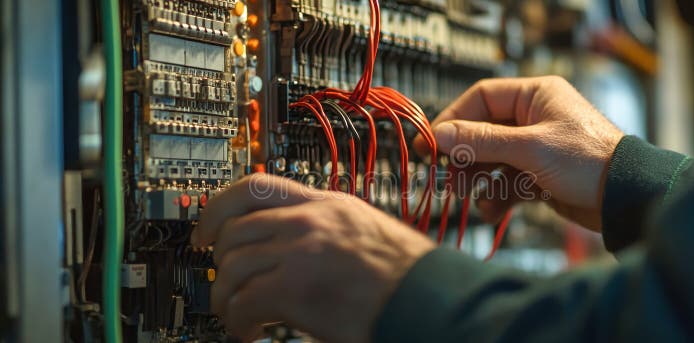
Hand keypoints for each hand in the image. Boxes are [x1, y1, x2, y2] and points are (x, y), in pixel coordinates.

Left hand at [192, 174, 434, 341]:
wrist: (430, 299)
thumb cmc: (406, 275)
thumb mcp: (363, 231)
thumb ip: (324, 229)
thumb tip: (286, 244)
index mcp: (327, 203)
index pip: (257, 186)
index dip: (219, 207)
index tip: (206, 229)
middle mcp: (311, 219)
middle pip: (234, 226)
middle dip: (219, 260)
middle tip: (223, 283)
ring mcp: (303, 250)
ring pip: (233, 264)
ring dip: (226, 295)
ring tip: (237, 315)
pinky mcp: (297, 287)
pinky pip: (243, 300)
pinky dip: (237, 319)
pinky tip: (250, 330)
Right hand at [415, 76, 623, 230]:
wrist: (625, 198)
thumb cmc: (588, 160)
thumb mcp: (529, 147)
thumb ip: (481, 140)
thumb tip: (441, 134)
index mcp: (535, 95)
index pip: (481, 98)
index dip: (454, 119)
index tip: (433, 143)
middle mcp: (534, 118)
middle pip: (483, 132)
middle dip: (466, 157)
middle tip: (449, 176)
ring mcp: (537, 148)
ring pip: (492, 160)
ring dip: (479, 179)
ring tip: (471, 195)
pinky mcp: (540, 175)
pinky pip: (507, 182)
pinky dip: (497, 196)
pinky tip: (493, 209)